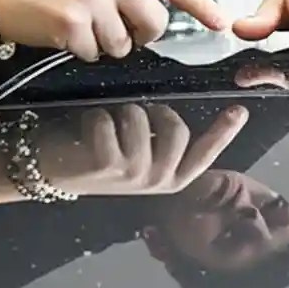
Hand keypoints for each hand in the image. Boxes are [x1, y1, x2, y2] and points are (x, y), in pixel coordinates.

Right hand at [0, 0, 227, 61]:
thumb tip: (161, 10)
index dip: (199, 5)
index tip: (219, 22)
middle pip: (155, 22)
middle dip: (141, 35)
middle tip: (116, 29)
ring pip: (125, 45)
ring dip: (105, 44)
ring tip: (79, 24)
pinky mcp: (71, 25)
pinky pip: (95, 54)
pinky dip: (81, 51)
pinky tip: (63, 33)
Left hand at [39, 103, 248, 195]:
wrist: (49, 171)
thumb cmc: (94, 151)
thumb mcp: (135, 148)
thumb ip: (159, 135)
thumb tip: (174, 106)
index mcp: (170, 178)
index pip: (204, 154)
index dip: (224, 132)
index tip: (240, 110)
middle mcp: (156, 181)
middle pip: (177, 128)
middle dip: (155, 110)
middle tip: (132, 113)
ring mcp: (133, 177)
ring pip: (141, 119)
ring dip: (118, 112)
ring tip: (104, 128)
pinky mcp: (107, 167)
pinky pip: (109, 121)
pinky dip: (94, 117)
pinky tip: (85, 131)